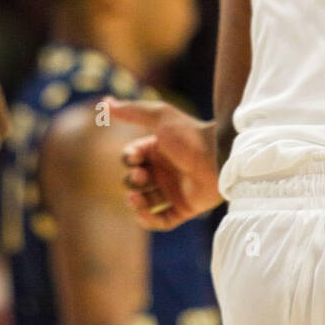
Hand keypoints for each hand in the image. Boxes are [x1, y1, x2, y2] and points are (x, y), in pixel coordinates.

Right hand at [109, 99, 222, 230]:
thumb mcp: (160, 117)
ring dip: (135, 202)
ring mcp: (175, 190)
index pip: (132, 158)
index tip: (135, 156)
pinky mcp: (185, 208)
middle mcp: (165, 171)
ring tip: (135, 197)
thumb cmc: (190, 135)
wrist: (220, 156)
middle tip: (141, 176)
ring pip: (145, 202)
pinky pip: (162, 221)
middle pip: (135, 181)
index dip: (129, 158)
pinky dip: (148, 219)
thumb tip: (104, 103)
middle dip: (132, 180)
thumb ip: (132, 110)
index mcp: (159, 150)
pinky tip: (142, 212)